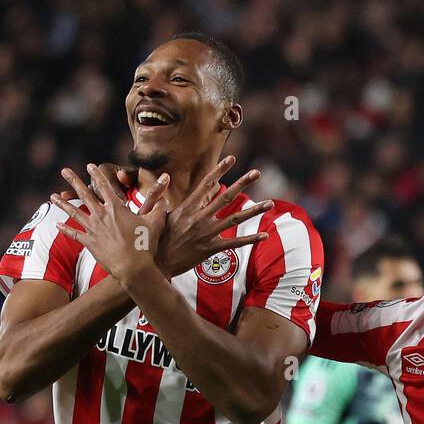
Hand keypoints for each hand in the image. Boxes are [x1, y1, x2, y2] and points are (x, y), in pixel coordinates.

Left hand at [50, 164, 167, 285]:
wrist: (134, 268)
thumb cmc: (145, 245)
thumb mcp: (155, 223)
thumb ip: (159, 209)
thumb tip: (165, 199)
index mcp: (116, 208)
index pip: (104, 186)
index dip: (97, 175)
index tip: (90, 166)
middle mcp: (101, 216)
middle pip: (84, 194)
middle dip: (74, 180)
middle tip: (64, 171)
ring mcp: (93, 230)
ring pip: (74, 213)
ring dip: (63, 203)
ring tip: (53, 196)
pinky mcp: (90, 244)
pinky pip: (74, 235)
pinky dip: (65, 230)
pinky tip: (57, 225)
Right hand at [82, 156, 273, 279]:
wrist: (152, 264)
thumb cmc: (152, 240)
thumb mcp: (156, 215)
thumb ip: (161, 196)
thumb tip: (162, 179)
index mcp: (187, 207)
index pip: (206, 184)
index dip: (220, 170)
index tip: (232, 158)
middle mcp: (199, 217)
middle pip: (225, 197)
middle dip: (243, 183)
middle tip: (258, 173)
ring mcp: (206, 233)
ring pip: (235, 218)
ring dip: (254, 210)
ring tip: (271, 203)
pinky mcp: (210, 249)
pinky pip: (235, 243)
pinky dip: (250, 239)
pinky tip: (265, 235)